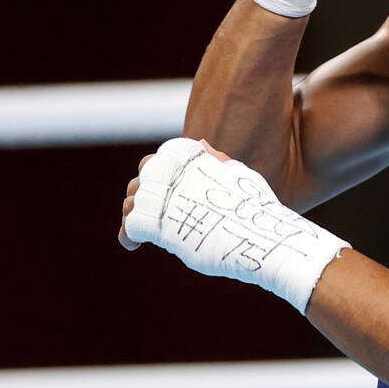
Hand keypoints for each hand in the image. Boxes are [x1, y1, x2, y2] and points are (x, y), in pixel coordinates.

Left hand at [119, 137, 349, 313]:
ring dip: (133, 214)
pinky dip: (128, 236)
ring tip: (140, 231)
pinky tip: (134, 245)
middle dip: (143, 193)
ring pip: (132, 201)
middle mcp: (171, 170)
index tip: (166, 195)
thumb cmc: (254, 207)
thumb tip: (201, 142)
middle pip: (143, 177)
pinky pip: (131, 226)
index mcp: (189, 154)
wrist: (260, 233)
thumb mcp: (236, 174)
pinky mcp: (156, 225)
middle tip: (154, 213)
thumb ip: (215, 160)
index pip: (159, 159)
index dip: (158, 177)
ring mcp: (161, 197)